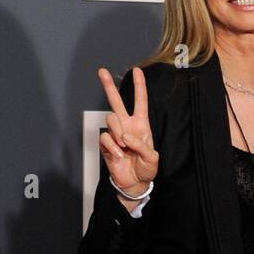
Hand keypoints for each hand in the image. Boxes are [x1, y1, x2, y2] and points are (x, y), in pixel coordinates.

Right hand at [97, 65, 158, 203]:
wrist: (135, 183)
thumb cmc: (146, 169)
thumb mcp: (152, 158)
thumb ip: (141, 146)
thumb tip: (125, 137)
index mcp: (141, 125)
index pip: (140, 102)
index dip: (140, 86)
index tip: (137, 70)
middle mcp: (127, 126)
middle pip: (116, 102)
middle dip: (108, 86)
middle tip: (102, 71)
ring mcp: (115, 134)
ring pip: (110, 120)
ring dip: (118, 132)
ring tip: (124, 146)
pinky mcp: (106, 145)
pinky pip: (105, 138)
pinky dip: (112, 147)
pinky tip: (119, 155)